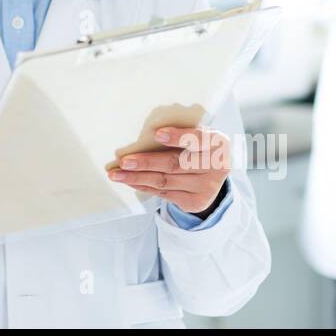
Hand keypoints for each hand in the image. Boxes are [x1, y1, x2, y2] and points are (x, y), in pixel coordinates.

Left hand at [107, 125, 230, 215]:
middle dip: (146, 162)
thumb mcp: (198, 134)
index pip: (198, 138)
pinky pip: (164, 194)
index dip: (177, 137)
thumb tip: (143, 135)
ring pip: (165, 181)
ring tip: (116, 174)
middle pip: (175, 164)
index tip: (156, 134)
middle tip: (124, 161)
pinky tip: (129, 181)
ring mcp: (207, 188)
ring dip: (137, 178)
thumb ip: (180, 132)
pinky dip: (144, 186)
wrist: (215, 172)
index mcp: (218, 143)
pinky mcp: (196, 202)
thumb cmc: (198, 146)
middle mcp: (217, 167)